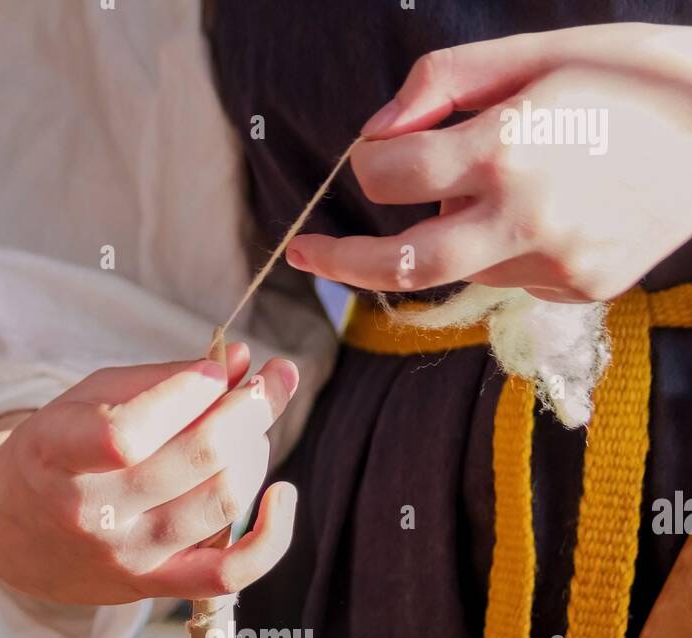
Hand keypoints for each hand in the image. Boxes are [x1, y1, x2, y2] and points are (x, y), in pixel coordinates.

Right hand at [0, 346, 298, 603]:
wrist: (15, 535)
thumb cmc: (59, 452)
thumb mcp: (87, 399)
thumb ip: (161, 379)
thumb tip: (244, 361)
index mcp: (60, 454)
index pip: (129, 433)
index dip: (189, 393)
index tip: (215, 369)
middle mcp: (94, 512)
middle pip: (198, 459)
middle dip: (251, 408)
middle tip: (269, 382)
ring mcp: (129, 554)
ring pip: (223, 500)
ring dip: (255, 451)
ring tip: (252, 427)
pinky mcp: (156, 585)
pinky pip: (229, 573)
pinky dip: (271, 538)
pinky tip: (281, 495)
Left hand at [286, 24, 691, 302]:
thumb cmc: (632, 74)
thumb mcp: (537, 50)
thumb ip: (445, 84)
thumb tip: (377, 133)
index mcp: (509, 145)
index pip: (391, 175)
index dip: (366, 163)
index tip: (364, 158)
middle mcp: (525, 217)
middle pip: (402, 263)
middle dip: (343, 261)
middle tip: (303, 252)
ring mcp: (554, 264)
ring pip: (460, 267)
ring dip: (450, 234)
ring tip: (502, 185)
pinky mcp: (578, 289)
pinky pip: (509, 277)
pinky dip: (501, 247)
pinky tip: (548, 208)